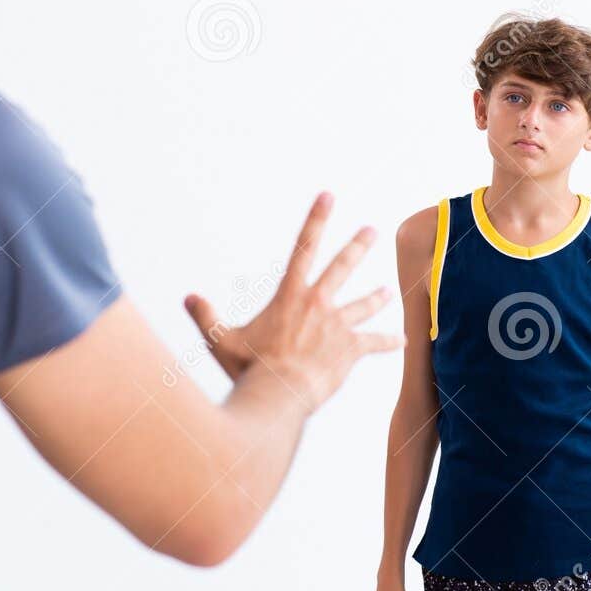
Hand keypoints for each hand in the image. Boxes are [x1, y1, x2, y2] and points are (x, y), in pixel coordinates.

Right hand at [183, 193, 403, 412]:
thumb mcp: (220, 340)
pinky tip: (401, 340)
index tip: (328, 196)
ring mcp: (337, 326)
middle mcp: (317, 304)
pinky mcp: (350, 350)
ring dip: (376, 296)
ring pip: (363, 305)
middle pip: (342, 267)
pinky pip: (374, 343)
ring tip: (389, 290)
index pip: (303, 248)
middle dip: (358, 245)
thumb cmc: (250, 368)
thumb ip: (205, 316)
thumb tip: (188, 298)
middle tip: (372, 231)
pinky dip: (388, 341)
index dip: (316, 219)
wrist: (280, 394)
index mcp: (289, 296)